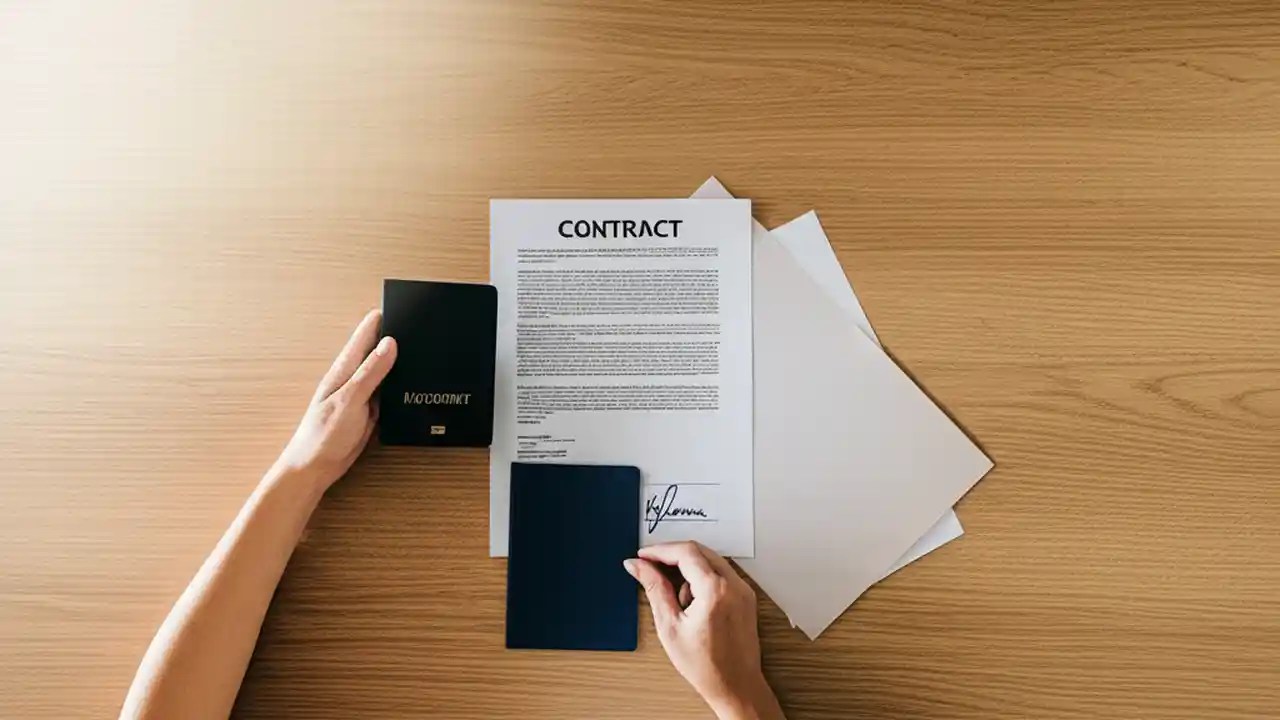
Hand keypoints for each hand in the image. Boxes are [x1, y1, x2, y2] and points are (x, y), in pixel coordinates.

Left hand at [273, 309, 396, 490]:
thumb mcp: (350, 399)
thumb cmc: (322, 434)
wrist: (316, 467)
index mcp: (344, 370)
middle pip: (377, 351)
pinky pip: (389, 393)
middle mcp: (353, 379)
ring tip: (418, 348)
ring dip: (398, 362)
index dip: (380, 319)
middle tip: (414, 322)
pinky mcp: (369, 411)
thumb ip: (370, 372)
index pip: (365, 335)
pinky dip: (399, 387)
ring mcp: (362, 395)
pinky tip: (410, 386)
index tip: (399, 304)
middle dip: (393, 336)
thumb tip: (389, 343)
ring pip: (385, 372)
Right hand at [625, 542, 783, 719]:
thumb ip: (654, 589)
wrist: (735, 686)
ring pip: (711, 560)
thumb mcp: (670, 626)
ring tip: (673, 594)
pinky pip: (721, 573)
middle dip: (672, 554)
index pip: (685, 552)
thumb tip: (638, 567)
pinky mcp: (746, 597)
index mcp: (715, 590)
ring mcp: (743, 590)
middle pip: (699, 551)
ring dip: (688, 566)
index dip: (660, 550)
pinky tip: (690, 598)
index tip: (643, 556)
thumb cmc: (706, 666)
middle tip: (650, 566)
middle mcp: (735, 585)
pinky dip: (702, 576)